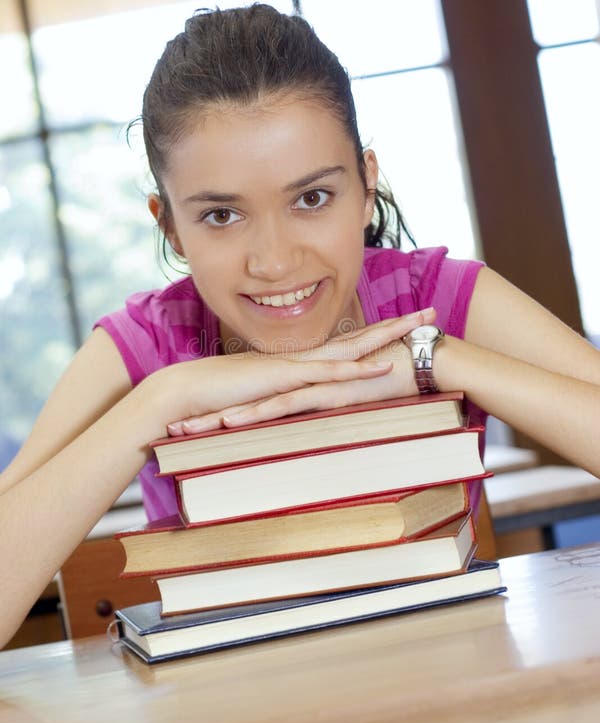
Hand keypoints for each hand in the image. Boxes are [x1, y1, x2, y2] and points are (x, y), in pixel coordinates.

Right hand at [167, 308, 433, 433]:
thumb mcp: (266, 399)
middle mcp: (307, 358)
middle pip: (361, 337)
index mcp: (305, 362)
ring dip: (389, 337)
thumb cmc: (222, 397)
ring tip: (421, 327)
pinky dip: (356, 371)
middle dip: (398, 326)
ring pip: (353, 348)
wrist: (191, 392)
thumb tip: (304, 407)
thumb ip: (288, 400)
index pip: (350, 344)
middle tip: (431, 315)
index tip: (408, 327)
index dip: (380, 334)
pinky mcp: (287, 379)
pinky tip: (381, 367)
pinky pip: (327, 374)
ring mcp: (299, 365)